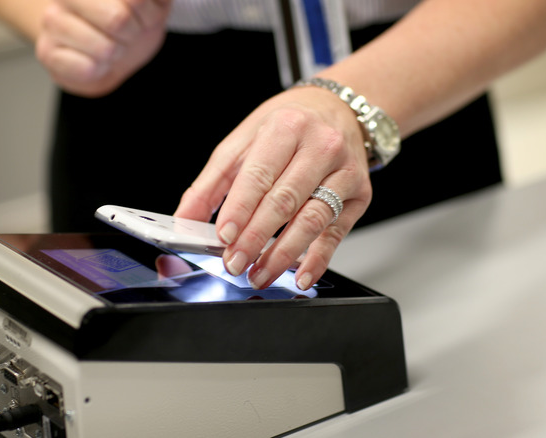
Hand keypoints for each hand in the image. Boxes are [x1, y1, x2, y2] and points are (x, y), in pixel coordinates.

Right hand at [36, 0, 170, 96]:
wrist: (111, 53)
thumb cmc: (131, 24)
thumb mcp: (153, 4)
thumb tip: (146, 0)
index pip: (135, 0)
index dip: (148, 13)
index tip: (141, 13)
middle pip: (118, 19)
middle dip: (132, 33)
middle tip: (126, 33)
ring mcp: (52, 22)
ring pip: (105, 48)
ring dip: (117, 53)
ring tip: (110, 46)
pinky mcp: (47, 53)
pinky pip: (88, 69)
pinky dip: (100, 70)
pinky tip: (94, 60)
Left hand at [175, 86, 372, 289]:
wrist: (341, 110)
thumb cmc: (290, 126)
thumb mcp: (244, 141)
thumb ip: (212, 181)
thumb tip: (186, 218)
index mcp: (286, 127)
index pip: (260, 174)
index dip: (240, 209)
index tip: (224, 236)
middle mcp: (320, 146)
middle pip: (285, 200)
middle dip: (256, 237)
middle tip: (235, 262)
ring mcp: (344, 171)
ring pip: (312, 219)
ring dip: (283, 254)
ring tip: (259, 274)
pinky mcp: (359, 195)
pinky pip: (337, 232)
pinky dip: (318, 259)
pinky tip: (301, 276)